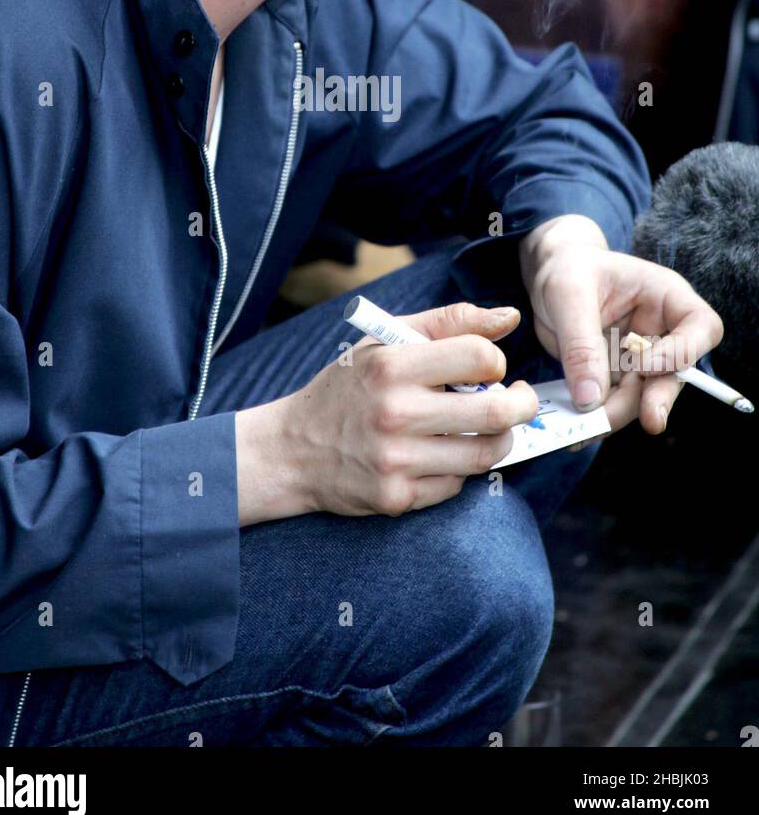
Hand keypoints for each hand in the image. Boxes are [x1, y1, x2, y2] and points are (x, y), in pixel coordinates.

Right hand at [278, 301, 540, 517]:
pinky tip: (444, 455)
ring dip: (498, 441)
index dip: (496, 361)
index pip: (478, 356)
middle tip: (521, 400)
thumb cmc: (348, 388)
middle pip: (494, 412)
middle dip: (522, 405)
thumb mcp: (385, 341)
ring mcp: (394, 459)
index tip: (491, 368)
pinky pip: (456, 485)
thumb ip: (449, 322)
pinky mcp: (395, 497)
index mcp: (391, 365)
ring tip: (489, 428)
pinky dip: (460, 470)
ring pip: (483, 454)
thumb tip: (510, 317)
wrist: (292, 449)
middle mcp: (394, 412)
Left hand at [518, 216, 724, 447]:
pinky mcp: (616, 375)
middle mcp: (660, 331)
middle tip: (647, 420)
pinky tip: (577, 430)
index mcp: (665, 296)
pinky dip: (597, 416)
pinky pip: (614, 402)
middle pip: (674, 373)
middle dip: (656, 398)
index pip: (700, 326)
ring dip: (618, 414)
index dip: (682, 352)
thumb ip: (581, 343)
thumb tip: (591, 398)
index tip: (644, 366)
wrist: (548, 273)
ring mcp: (640, 356)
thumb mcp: (568, 293)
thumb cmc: (566, 268)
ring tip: (587, 429)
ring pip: (642, 395)